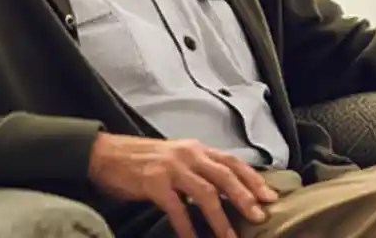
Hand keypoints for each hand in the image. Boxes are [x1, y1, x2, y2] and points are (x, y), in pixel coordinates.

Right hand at [87, 133, 278, 237]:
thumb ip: (199, 170)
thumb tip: (225, 192)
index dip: (253, 179)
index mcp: (196, 149)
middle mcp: (189, 155)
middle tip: (260, 217)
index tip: (270, 197)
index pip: (232, 162)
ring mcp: (172, 168)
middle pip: (225, 176)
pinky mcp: (154, 183)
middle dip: (246, 197)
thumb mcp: (176, 158)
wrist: (105, 155)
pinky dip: (187, 228)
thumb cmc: (142, 160)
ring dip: (221, 219)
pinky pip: (177, 209)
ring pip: (206, 193)